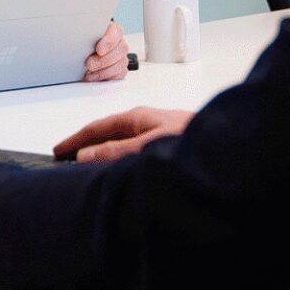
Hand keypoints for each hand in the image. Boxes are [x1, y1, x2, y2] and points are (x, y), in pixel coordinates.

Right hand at [53, 107, 192, 163]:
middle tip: (67, 160)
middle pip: (107, 133)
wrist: (230, 145)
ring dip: (103, 153)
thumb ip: (116, 151)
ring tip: (88, 169)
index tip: (58, 151)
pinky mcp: (166, 144)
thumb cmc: (194, 140)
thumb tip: (85, 154)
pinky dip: (119, 159)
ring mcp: (156, 132)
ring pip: (121, 142)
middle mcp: (145, 123)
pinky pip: (133, 150)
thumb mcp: (148, 147)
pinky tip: (121, 171)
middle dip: (86, 146)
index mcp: (137, 117)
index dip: (76, 140)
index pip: (97, 127)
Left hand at [83, 21, 127, 82]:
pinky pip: (119, 75)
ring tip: (89, 73)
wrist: (77, 60)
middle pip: (121, 49)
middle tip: (89, 64)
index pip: (116, 31)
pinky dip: (106, 78)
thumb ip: (84, 35)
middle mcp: (119, 43)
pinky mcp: (120, 70)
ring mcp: (121, 57)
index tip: (99, 50)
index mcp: (111, 30)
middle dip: (103, 59)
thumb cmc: (81, 45)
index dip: (109, 41)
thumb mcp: (81, 37)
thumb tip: (77, 35)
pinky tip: (94, 77)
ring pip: (121, 63)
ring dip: (104, 71)